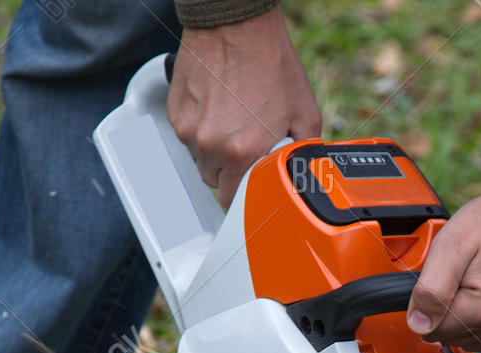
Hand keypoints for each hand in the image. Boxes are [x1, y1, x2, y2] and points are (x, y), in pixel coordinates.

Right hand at [168, 7, 321, 206]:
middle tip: (247, 147)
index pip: (234, 200)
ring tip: (233, 122)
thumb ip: (303, 150)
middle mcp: (212, 145)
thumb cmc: (270, 61)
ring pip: (200, 159)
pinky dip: (201, 130)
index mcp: (244, 151)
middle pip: (216, 181)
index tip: (251, 189)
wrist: (235, 23)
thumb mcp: (304, 110)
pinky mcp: (176, 113)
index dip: (245, 196)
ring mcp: (189, 130)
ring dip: (215, 151)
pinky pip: (187, 137)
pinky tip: (218, 108)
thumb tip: (303, 171)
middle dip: (232, 172)